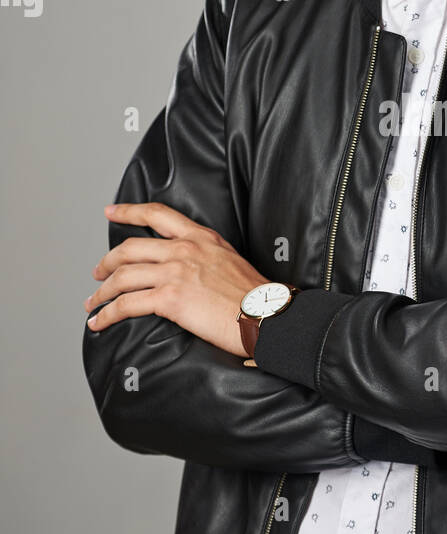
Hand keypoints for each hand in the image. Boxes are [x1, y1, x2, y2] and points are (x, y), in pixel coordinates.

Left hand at [84, 202, 270, 357]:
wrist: (267, 316)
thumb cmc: (256, 297)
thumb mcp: (231, 260)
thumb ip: (206, 257)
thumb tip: (190, 270)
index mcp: (202, 238)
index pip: (159, 214)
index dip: (130, 211)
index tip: (111, 212)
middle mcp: (185, 250)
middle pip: (130, 248)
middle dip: (107, 262)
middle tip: (98, 273)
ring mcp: (176, 273)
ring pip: (123, 276)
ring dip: (102, 292)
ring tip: (94, 304)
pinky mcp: (170, 299)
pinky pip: (127, 304)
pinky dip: (107, 314)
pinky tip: (100, 322)